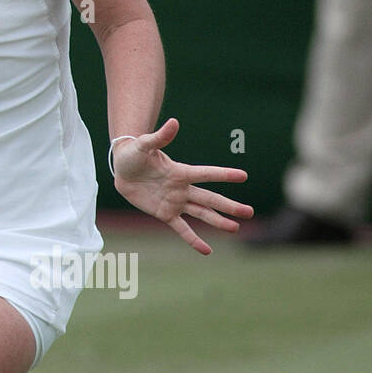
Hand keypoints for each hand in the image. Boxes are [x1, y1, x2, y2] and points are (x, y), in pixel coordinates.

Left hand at [111, 118, 253, 254]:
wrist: (122, 169)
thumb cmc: (134, 153)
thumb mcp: (144, 145)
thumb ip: (159, 137)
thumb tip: (174, 122)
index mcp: (181, 171)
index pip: (206, 174)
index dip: (223, 174)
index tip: (243, 176)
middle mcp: (183, 188)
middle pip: (210, 198)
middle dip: (229, 206)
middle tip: (249, 212)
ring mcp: (176, 202)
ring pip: (201, 213)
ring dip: (217, 221)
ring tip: (235, 228)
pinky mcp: (165, 214)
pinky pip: (182, 229)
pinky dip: (193, 239)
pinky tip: (206, 250)